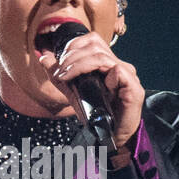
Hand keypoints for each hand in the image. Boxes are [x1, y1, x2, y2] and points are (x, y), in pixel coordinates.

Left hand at [37, 34, 143, 156]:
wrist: (112, 137)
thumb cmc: (97, 116)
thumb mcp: (74, 93)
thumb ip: (60, 76)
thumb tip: (44, 57)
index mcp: (107, 63)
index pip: (92, 40)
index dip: (73, 46)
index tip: (59, 64)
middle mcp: (119, 66)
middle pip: (94, 44)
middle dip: (71, 56)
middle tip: (60, 72)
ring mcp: (127, 75)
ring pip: (102, 56)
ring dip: (78, 65)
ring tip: (66, 77)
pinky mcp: (133, 87)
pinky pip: (117, 71)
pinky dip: (102, 77)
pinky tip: (95, 88)